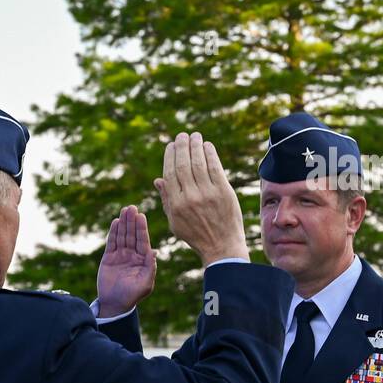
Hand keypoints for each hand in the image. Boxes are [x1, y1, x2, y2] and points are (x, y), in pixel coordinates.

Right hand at [97, 204, 155, 316]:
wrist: (114, 304)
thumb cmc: (132, 296)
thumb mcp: (145, 284)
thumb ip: (150, 268)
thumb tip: (154, 251)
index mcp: (143, 260)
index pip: (142, 241)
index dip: (141, 228)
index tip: (141, 216)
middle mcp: (132, 255)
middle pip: (132, 235)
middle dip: (132, 221)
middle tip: (132, 207)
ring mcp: (120, 255)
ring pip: (122, 236)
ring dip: (124, 223)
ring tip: (124, 210)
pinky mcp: (109, 257)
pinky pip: (112, 242)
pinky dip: (114, 232)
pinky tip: (115, 222)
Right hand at [152, 132, 247, 264]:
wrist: (222, 246)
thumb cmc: (196, 235)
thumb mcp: (175, 221)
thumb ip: (167, 199)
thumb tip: (158, 180)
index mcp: (176, 205)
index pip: (170, 174)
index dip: (170, 157)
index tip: (170, 145)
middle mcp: (190, 198)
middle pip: (183, 165)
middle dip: (182, 147)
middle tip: (182, 135)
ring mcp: (208, 194)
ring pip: (199, 163)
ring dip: (196, 146)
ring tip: (194, 136)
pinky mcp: (224, 192)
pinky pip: (215, 168)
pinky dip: (210, 154)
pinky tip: (207, 145)